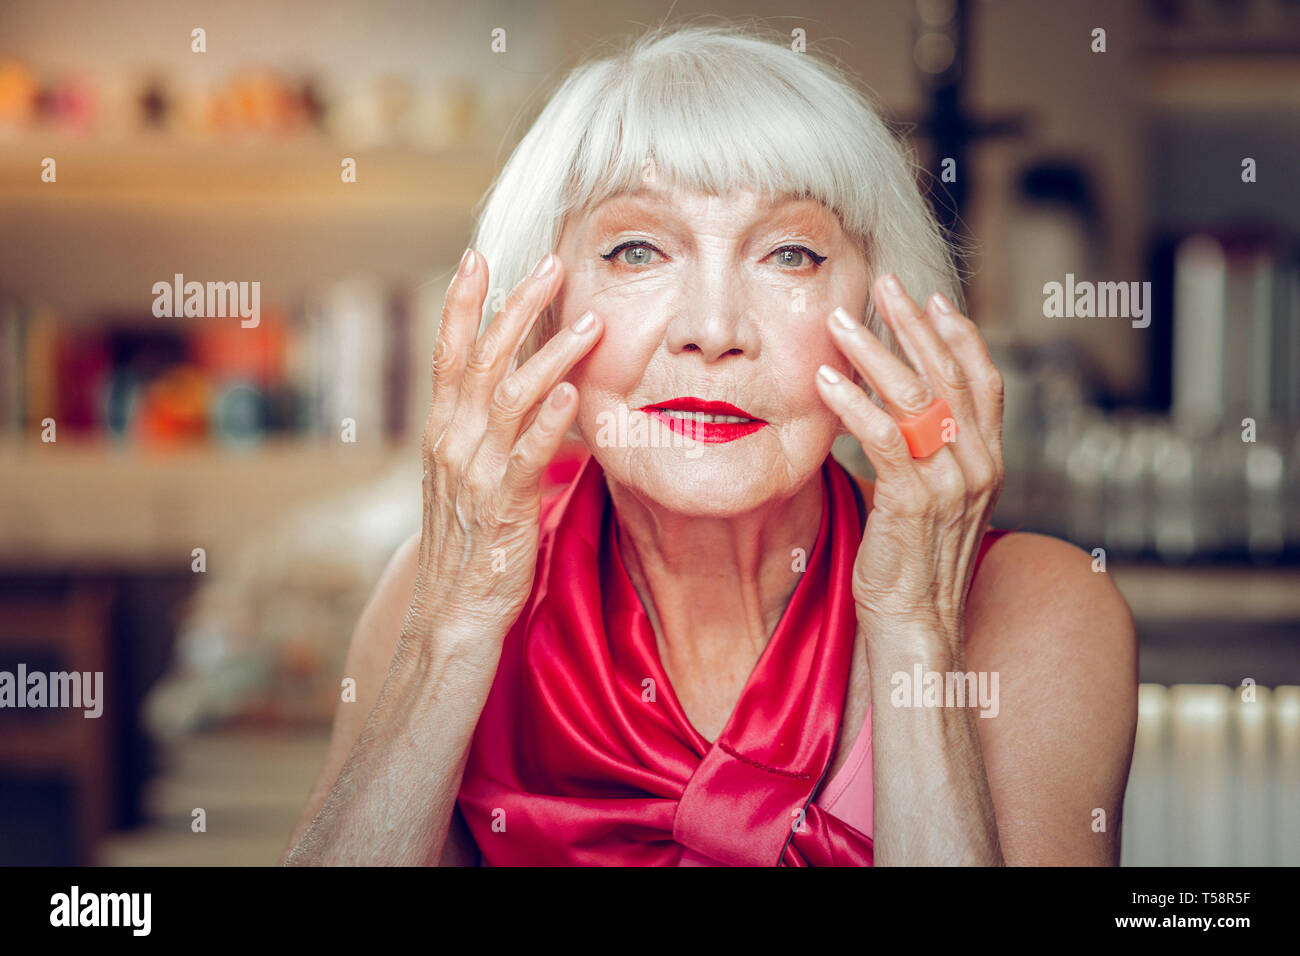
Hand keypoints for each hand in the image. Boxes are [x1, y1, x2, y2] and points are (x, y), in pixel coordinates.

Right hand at [401, 249, 602, 661]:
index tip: (479, 256)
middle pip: (483, 359)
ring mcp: (476, 473)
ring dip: (550, 355)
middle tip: (552, 264)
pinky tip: (575, 394)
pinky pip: (527, 456)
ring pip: (510, 398)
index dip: (463, 303)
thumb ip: (487, 431)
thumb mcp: (467, 476)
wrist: (452, 612)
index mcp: (443, 430)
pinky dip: (549, 423)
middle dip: (517, 307)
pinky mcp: (504, 506)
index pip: (449, 353)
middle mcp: (453, 442)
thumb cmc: (470, 542)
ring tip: (590, 321)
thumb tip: (521, 391)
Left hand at [813, 274, 1004, 643]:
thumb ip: (926, 453)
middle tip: (884, 285)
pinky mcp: (913, 500)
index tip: (933, 299)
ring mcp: (951, 482)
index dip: (959, 335)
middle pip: (949, 375)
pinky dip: (853, 403)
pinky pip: (883, 437)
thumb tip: (893, 412)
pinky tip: (826, 381)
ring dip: (873, 353)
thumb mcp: (933, 498)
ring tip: (839, 322)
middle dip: (913, 324)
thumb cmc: (913, 561)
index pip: (983, 380)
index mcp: (988, 459)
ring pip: (916, 398)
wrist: (916, 623)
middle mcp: (979, 464)